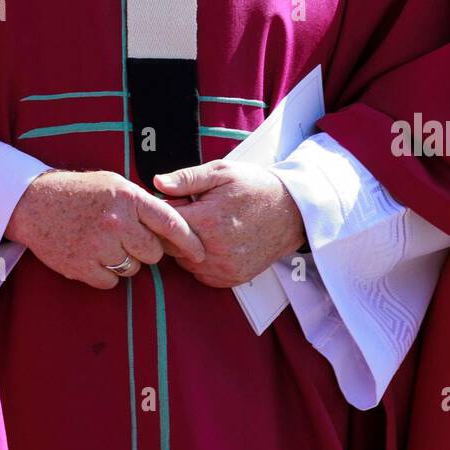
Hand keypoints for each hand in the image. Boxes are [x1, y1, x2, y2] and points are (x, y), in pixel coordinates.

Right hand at [5, 169, 206, 289]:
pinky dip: (104, 273)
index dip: (190, 241)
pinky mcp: (82, 267)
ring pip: (133, 269)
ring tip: (104, 243)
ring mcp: (99, 246)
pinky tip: (91, 255)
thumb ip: (142, 203)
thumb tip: (174, 226)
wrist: (35, 203)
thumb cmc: (80, 192)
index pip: (171, 223)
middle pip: (154, 253)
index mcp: (128, 198)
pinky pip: (111, 282)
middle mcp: (116, 222)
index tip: (201, 253)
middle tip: (127, 238)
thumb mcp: (114, 185)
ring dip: (125, 261)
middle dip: (146, 249)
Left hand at [153, 159, 305, 287]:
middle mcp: (213, 249)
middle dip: (172, 230)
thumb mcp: (222, 172)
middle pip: (170, 245)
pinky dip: (200, 261)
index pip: (164, 223)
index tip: (175, 201)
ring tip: (204, 226)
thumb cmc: (255, 187)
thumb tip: (157, 183)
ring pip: (183, 262)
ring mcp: (224, 267)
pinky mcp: (232, 278)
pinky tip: (212, 243)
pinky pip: (201, 275)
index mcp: (207, 220)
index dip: (164, 210)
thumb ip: (186, 178)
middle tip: (190, 212)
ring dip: (185, 247)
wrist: (291, 211)